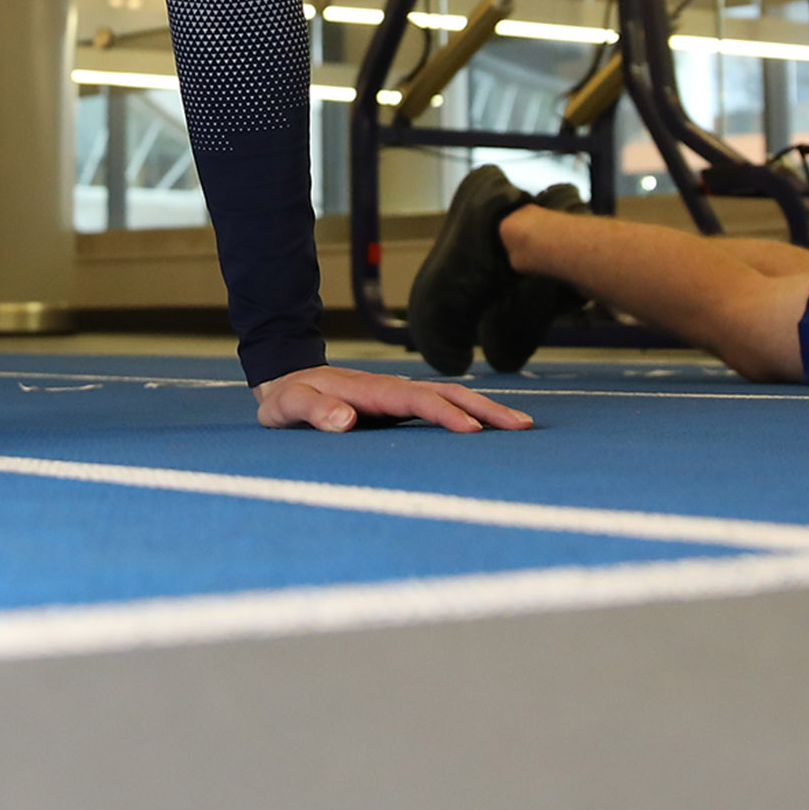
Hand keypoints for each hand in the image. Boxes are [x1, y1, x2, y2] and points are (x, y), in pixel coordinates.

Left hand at [253, 364, 531, 433]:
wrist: (286, 378)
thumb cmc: (287, 398)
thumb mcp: (288, 406)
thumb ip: (312, 411)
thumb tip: (346, 421)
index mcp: (368, 391)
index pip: (414, 400)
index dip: (443, 413)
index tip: (473, 431)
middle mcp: (390, 390)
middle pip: (445, 393)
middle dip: (484, 407)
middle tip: (521, 427)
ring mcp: (398, 397)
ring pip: (449, 397)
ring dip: (485, 409)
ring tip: (522, 426)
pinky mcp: (400, 407)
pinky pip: (441, 407)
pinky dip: (470, 413)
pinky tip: (492, 428)